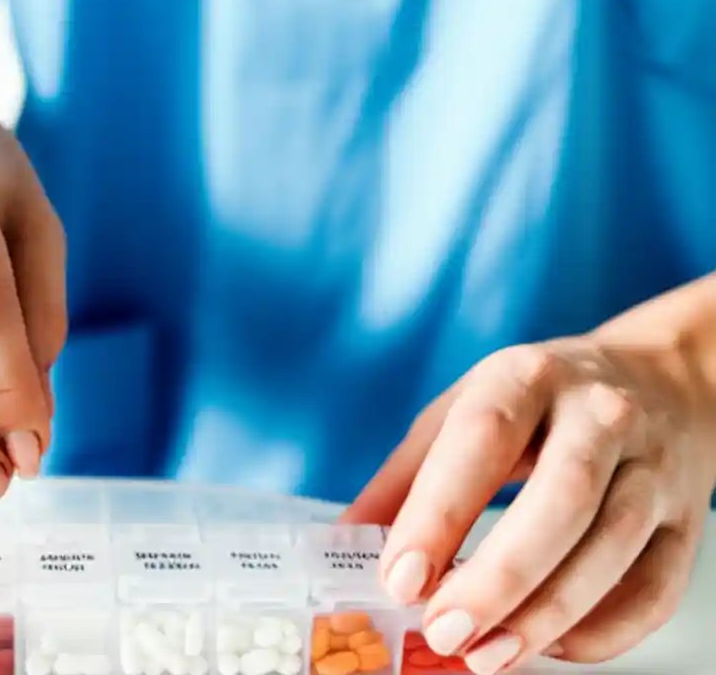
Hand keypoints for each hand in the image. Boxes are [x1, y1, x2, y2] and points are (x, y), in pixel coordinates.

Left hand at [343, 339, 715, 672]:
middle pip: (561, 499)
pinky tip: (548, 647)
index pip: (484, 439)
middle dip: (499, 577)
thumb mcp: (458, 412)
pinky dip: (602, 631)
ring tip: (486, 655)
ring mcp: (653, 466)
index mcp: (526, 376)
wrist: (657, 384)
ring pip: (611, 547)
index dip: (439, 512)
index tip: (400, 578)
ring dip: (545, 614)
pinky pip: (655, 587)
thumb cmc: (536, 405)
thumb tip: (343, 543)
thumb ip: (402, 479)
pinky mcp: (687, 520)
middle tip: (444, 630)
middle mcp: (599, 414)